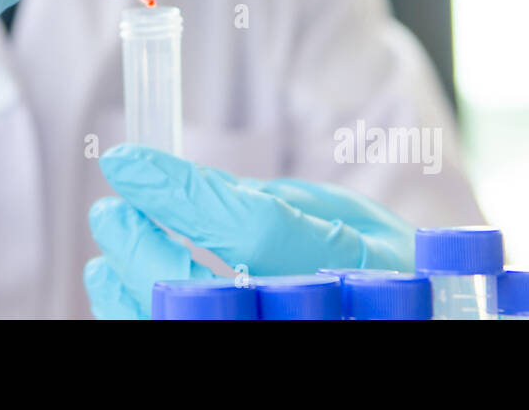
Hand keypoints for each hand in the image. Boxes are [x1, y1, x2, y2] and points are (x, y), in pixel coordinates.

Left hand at [83, 144, 414, 318]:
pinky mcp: (250, 366)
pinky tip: (116, 286)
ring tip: (109, 243)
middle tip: (109, 208)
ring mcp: (285, 347)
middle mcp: (319, 317)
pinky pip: (175, 347)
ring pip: (181, 328)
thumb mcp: (354, 221)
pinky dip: (134, 315)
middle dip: (142, 243)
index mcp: (359, 268)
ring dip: (128, 284)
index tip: (126, 161)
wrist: (418, 319)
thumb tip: (195, 188)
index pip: (250, 228)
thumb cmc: (388, 270)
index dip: (179, 191)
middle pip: (203, 291)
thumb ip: (281, 203)